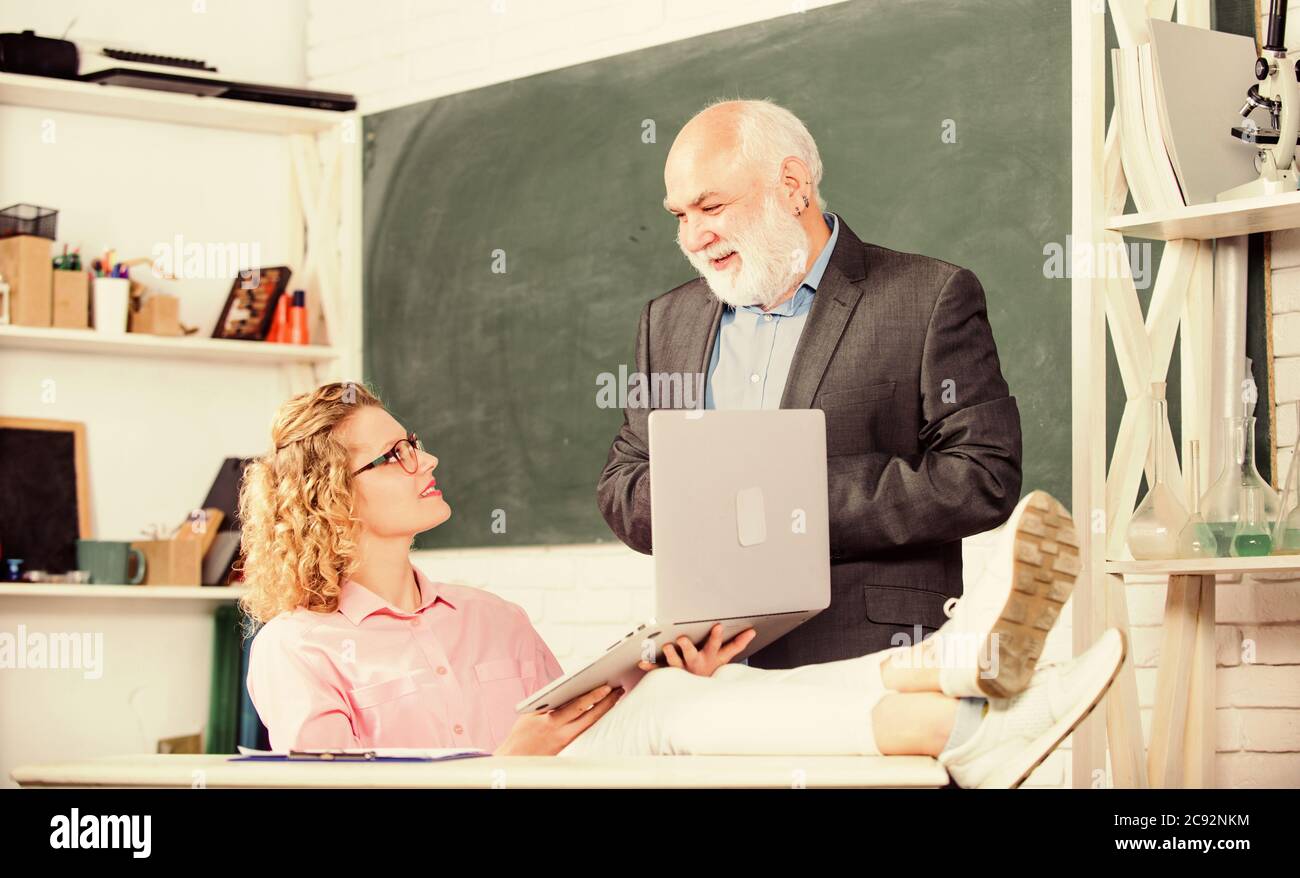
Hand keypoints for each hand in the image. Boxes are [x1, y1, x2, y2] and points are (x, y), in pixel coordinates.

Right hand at [493, 684, 623, 755]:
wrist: (515, 759)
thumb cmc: (521, 736)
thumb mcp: (530, 714)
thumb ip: (549, 702)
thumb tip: (565, 689)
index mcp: (551, 721)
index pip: (577, 706)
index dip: (594, 697)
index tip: (606, 687)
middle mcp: (561, 732)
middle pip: (590, 716)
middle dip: (606, 702)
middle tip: (618, 690)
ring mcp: (566, 740)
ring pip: (590, 723)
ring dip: (603, 709)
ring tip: (614, 697)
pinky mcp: (567, 745)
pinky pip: (584, 729)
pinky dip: (593, 718)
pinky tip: (600, 711)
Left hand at [637, 623, 755, 677]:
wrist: (698, 694)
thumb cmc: (710, 669)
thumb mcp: (725, 658)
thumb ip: (737, 643)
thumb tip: (752, 631)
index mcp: (708, 657)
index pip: (714, 646)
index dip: (716, 637)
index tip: (717, 625)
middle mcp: (694, 663)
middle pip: (691, 654)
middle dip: (687, 647)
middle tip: (682, 639)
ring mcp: (681, 669)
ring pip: (674, 663)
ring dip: (670, 655)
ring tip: (666, 647)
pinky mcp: (668, 674)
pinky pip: (657, 670)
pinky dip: (649, 667)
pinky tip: (641, 662)